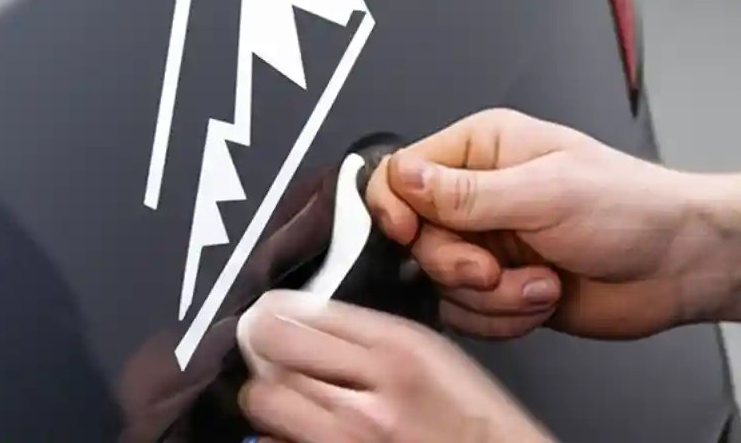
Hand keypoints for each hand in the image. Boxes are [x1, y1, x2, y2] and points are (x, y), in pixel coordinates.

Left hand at [236, 290, 551, 442]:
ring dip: (269, 397)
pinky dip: (280, 437)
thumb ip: (373, 334)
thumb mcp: (436, 357)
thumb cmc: (476, 426)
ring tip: (288, 398)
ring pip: (264, 400)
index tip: (269, 315)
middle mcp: (369, 397)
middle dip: (264, 350)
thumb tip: (306, 318)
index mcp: (398, 351)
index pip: (298, 310)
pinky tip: (302, 431)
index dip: (273, 312)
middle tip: (272, 356)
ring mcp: (349, 442)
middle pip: (269, 349)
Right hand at [365, 108, 721, 339]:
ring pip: (440, 283)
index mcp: (481, 150)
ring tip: (539, 281)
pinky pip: (465, 314)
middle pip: (416, 239)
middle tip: (494, 267)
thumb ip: (466, 192)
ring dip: (490, 296)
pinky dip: (501, 318)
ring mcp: (488, 243)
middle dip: (459, 264)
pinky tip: (541, 299)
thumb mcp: (544, 192)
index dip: (395, 208)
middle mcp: (477, 195)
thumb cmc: (633, 208)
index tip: (409, 234)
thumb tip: (404, 179)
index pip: (401, 173)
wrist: (682, 264)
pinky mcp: (500, 287)